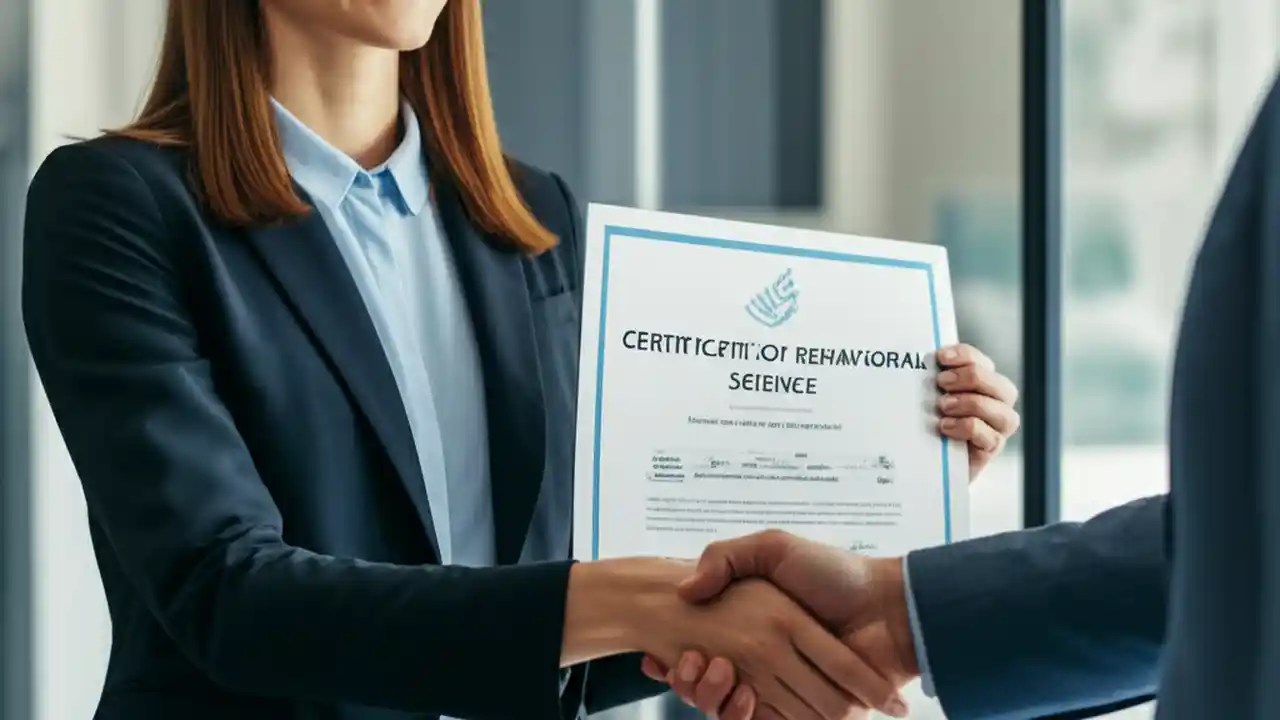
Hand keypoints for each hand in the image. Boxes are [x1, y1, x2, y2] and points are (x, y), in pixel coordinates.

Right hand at [644, 532, 917, 717]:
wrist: (890, 607)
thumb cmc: (835, 573)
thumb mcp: (773, 548)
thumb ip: (726, 557)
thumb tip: (684, 589)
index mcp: (755, 629)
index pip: (702, 654)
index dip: (680, 663)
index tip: (657, 657)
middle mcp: (766, 663)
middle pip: (711, 689)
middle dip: (692, 683)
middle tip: (685, 664)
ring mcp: (786, 691)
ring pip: (732, 711)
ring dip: (714, 700)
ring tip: (717, 671)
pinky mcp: (808, 715)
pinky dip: (745, 717)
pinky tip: (742, 694)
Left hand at [936, 343, 1019, 478]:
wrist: (925, 459)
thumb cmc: (928, 421)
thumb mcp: (929, 395)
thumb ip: (932, 377)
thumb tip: (918, 358)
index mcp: (984, 383)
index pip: (982, 362)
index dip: (964, 356)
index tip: (940, 357)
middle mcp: (998, 403)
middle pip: (1000, 384)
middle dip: (970, 378)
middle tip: (942, 382)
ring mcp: (998, 428)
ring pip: (1001, 411)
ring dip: (970, 403)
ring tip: (943, 406)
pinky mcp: (991, 449)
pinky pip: (989, 436)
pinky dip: (967, 427)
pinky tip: (946, 426)